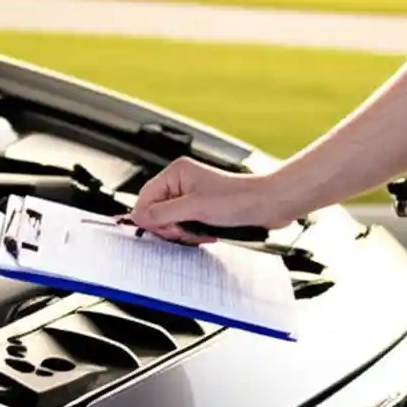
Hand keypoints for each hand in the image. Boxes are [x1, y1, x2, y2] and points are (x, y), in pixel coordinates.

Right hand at [130, 158, 296, 243]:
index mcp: (176, 173)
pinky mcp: (200, 208)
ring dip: (182, 232)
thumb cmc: (238, 200)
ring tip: (199, 231)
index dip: (149, 217)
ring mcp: (190, 196)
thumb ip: (162, 213)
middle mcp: (181, 182)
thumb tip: (139, 217)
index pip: (145, 198)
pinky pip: (184, 225)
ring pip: (169, 221)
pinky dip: (192, 233)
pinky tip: (206, 232)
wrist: (267, 205)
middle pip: (156, 211)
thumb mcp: (194, 208)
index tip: (161, 229)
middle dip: (169, 226)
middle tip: (184, 230)